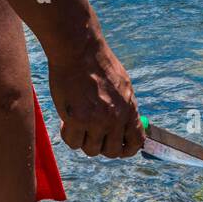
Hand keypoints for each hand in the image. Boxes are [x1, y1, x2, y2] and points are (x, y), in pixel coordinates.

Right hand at [48, 39, 143, 158]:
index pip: (136, 142)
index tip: (119, 148)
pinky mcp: (76, 120)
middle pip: (112, 152)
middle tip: (92, 135)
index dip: (127, 149)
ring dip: (84, 140)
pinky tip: (67, 122)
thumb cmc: (98, 63)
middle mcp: (115, 118)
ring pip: (91, 150)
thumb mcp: (122, 85)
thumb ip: (126, 107)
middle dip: (102, 146)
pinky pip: (73, 143)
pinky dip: (68, 136)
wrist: (78, 49)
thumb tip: (128, 126)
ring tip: (78, 123)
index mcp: (129, 109)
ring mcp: (96, 121)